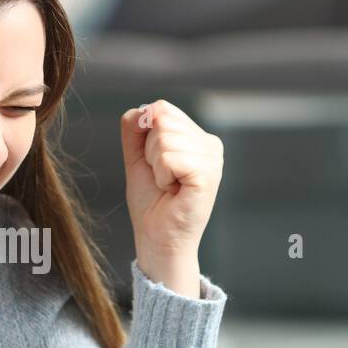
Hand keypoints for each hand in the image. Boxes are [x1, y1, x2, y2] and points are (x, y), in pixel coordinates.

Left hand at [120, 99, 222, 297]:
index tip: (155, 165)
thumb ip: (135, 129)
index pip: (162, 109)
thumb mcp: (137, 157)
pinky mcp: (208, 173)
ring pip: (164, 138)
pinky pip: (169, 157)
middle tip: (162, 178)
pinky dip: (162, 176)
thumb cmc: (151, 202)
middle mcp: (210, 144)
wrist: (157, 238)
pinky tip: (174, 191)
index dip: (146, 136)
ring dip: (156, 166)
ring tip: (168, 185)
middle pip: (162, 119)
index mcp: (197, 137)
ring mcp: (212, 158)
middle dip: (149, 151)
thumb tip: (144, 110)